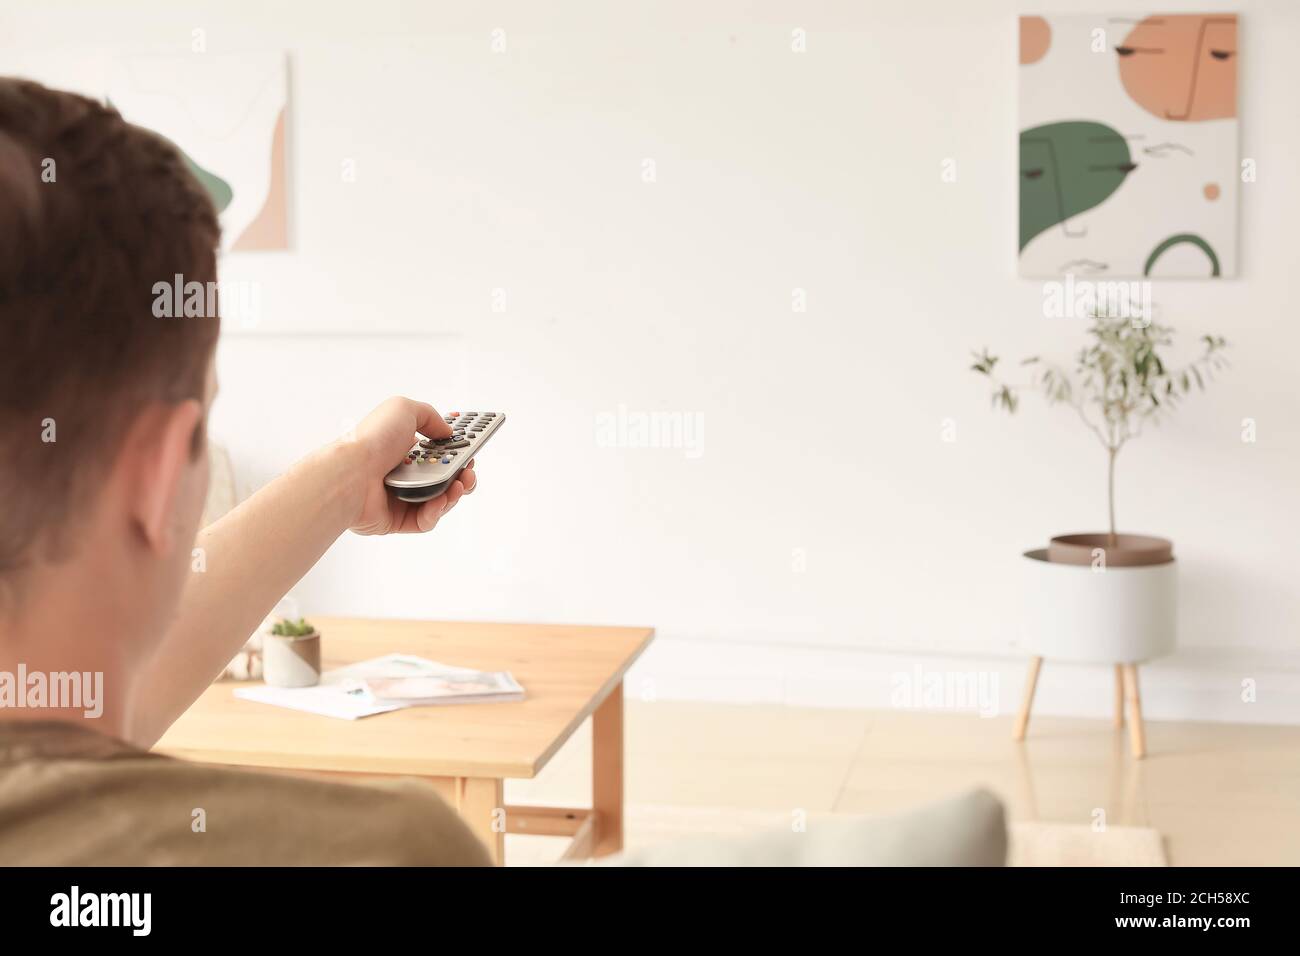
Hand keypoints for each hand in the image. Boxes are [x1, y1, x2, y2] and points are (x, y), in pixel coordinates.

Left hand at [347, 397, 477, 535]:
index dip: (457, 452)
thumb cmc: (372, 441)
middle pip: (443, 479)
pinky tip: (438, 501)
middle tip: (469, 472)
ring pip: (439, 501)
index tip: (471, 450)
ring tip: (460, 485)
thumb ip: (430, 416)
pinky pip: (425, 521)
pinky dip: (436, 512)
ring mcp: (400, 498)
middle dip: (462, 475)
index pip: (437, 452)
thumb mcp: (403, 409)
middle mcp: (402, 473)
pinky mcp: (397, 521)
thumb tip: (447, 432)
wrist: (351, 474)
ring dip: (454, 494)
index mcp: (403, 449)